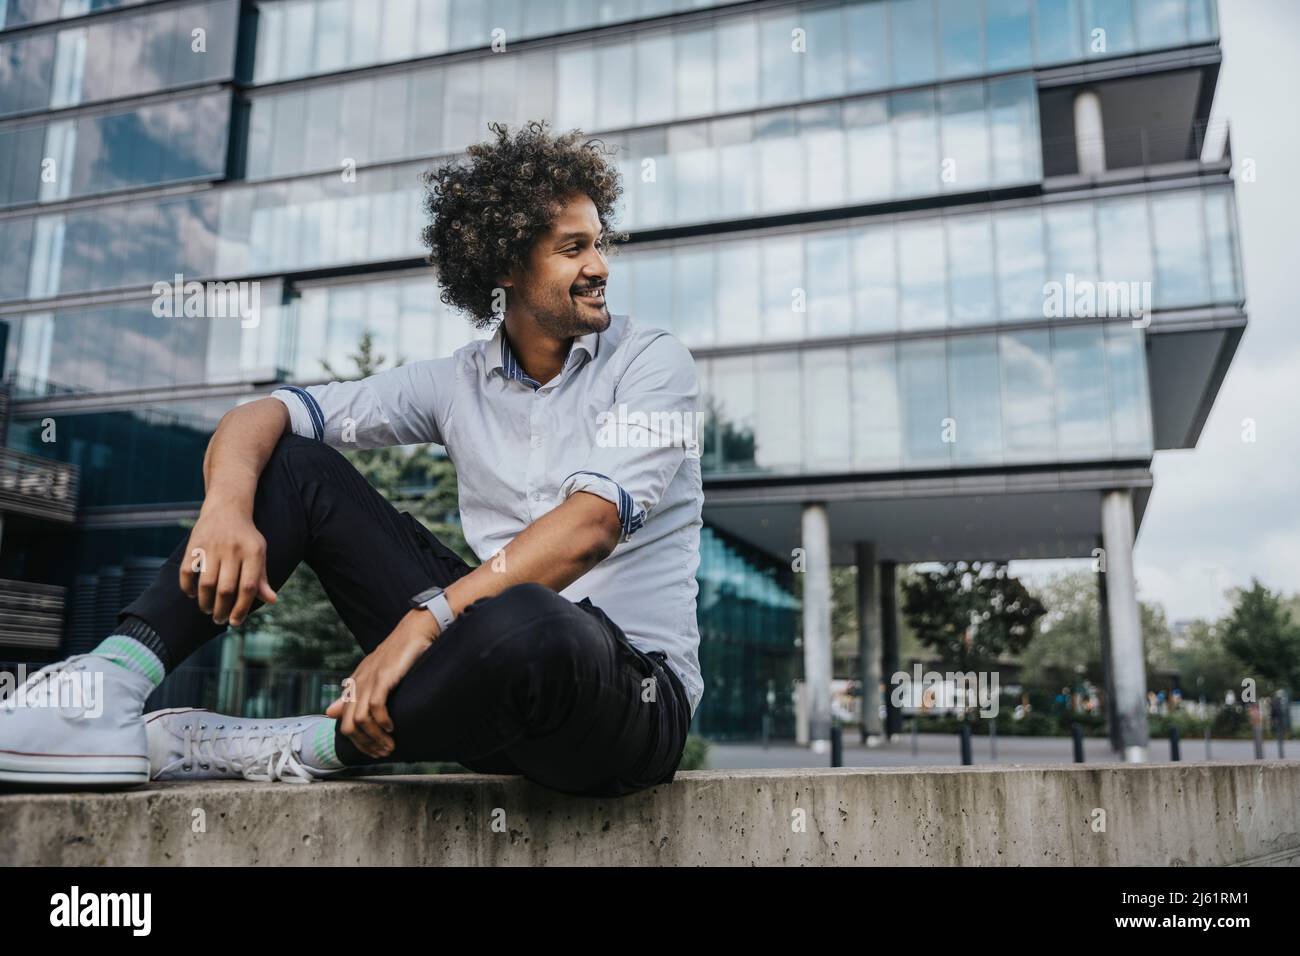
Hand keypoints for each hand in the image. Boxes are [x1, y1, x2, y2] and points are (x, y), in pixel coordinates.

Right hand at [180, 499, 276, 626]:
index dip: (241, 608)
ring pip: (206, 583)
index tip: (235, 622)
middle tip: (219, 620)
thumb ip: (262, 577)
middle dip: (221, 610)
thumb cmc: (246, 537)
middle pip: (226, 589)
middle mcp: (233, 549)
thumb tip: (272, 600)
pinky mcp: (194, 544)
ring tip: (208, 610)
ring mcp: (212, 546)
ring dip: (205, 602)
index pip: (248, 587)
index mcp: (253, 552)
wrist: (227, 508)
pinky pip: (186, 572)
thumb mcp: (260, 553)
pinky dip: (187, 587)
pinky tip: (192, 595)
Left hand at [325, 609, 440, 758]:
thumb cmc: (400, 652)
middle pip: (348, 725)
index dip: (357, 742)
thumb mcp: (372, 674)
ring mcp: (370, 679)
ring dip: (375, 738)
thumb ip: (350, 694)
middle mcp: (358, 683)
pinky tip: (392, 727)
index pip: (344, 721)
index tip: (374, 752)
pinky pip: (375, 706)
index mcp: (355, 684)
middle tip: (382, 753)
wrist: (416, 629)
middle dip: (364, 745)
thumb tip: (328, 712)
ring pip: (360, 720)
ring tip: (389, 746)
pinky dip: (382, 721)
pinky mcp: (383, 676)